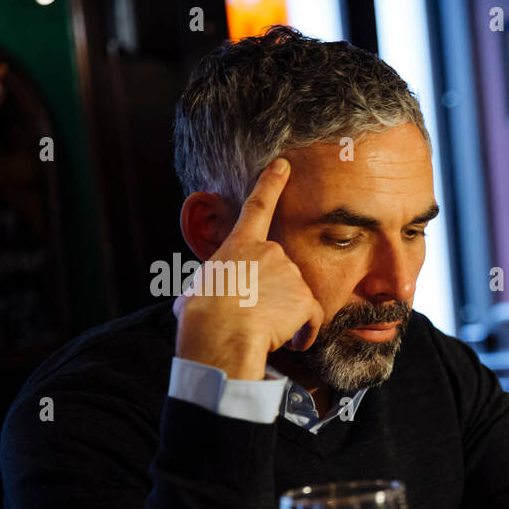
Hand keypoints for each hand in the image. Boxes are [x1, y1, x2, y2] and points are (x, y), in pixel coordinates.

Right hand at [174, 158, 323, 379]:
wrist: (220, 331)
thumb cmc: (200, 315)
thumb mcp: (195, 288)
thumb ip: (211, 282)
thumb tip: (202, 296)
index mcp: (238, 244)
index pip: (257, 206)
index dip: (271, 183)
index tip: (283, 164)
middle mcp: (269, 252)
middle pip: (279, 271)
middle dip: (270, 293)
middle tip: (251, 314)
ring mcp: (291, 273)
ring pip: (294, 296)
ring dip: (284, 314)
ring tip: (261, 330)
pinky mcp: (306, 298)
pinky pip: (312, 317)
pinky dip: (306, 332)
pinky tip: (295, 343)